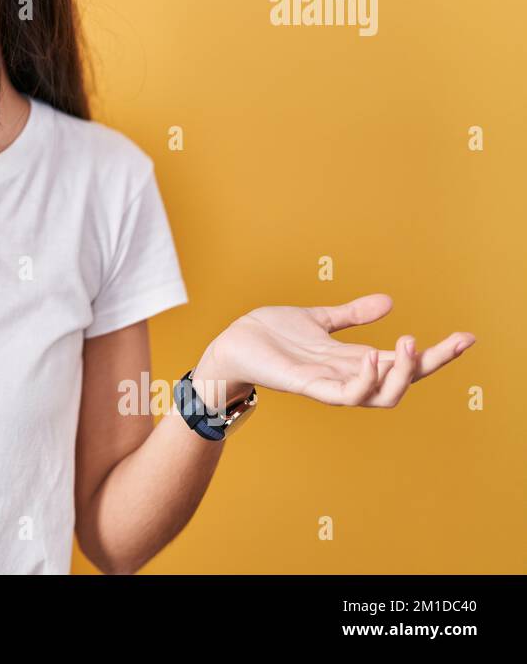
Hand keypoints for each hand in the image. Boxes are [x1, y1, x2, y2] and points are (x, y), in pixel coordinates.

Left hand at [193, 293, 474, 408]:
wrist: (231, 343)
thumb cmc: (269, 335)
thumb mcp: (318, 319)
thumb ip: (351, 315)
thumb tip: (389, 302)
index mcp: (354, 359)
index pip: (405, 362)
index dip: (437, 353)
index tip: (467, 337)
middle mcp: (347, 375)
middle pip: (404, 382)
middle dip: (431, 364)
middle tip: (450, 341)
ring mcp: (329, 384)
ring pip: (382, 396)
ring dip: (401, 374)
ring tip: (407, 344)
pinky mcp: (307, 386)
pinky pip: (345, 395)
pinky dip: (365, 381)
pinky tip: (374, 358)